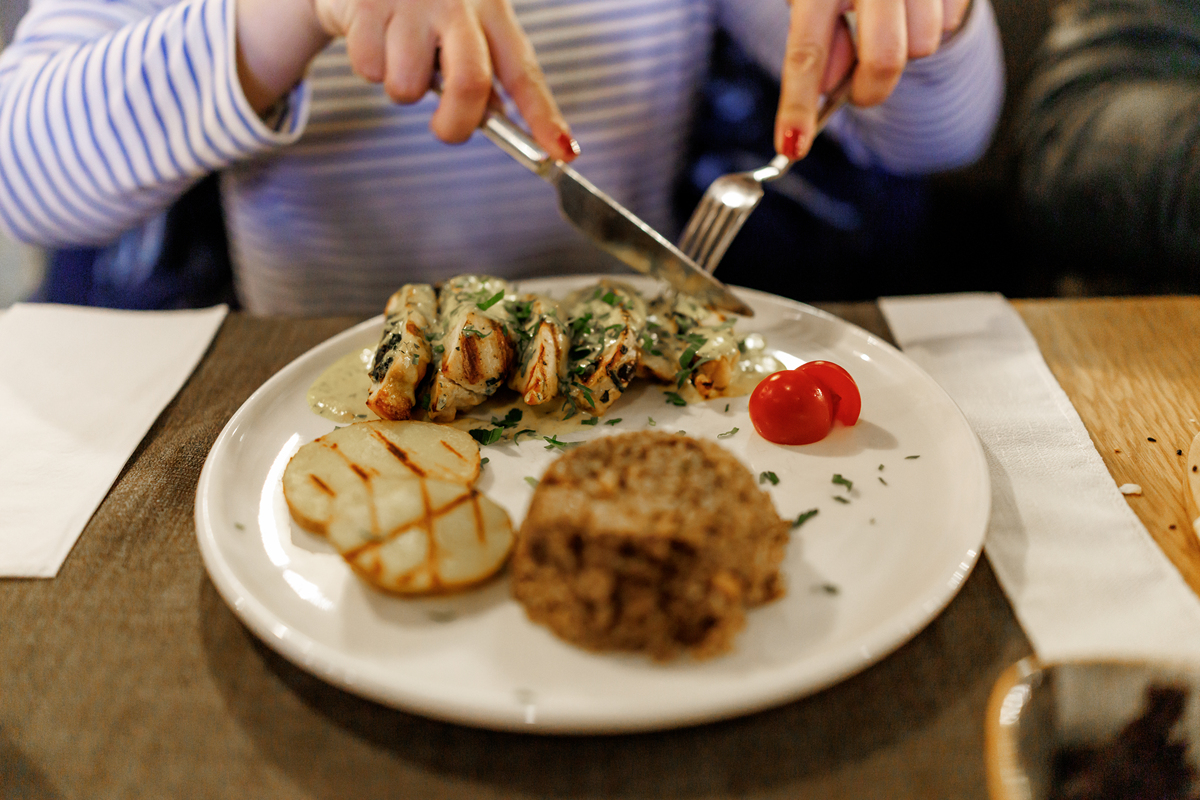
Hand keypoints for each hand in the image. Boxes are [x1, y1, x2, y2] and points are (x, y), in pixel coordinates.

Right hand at [311, 0, 578, 159]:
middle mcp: (457, 1)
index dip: (544, 116)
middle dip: (455, 124)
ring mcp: (412, 1)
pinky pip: (369, 69)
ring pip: (408, 87)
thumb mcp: (464, 24)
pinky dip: (369, 66)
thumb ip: (481, 69)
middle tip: (445, 129)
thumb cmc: (423, 3)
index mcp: (491, 9)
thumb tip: (496, 120)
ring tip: (398, 54)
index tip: (563, 151)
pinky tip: (373, 35)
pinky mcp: (367, 3)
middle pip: (470, 84)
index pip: (523, 72)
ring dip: (401, 87)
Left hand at [774, 0, 970, 159]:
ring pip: (922, 46)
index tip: (792, 147)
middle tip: (857, 92)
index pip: (807, 52)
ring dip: (905, 50)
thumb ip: (818, 40)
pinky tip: (913, 3)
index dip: (797, 105)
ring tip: (888, 20)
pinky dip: (930, 24)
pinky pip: (948, 24)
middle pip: (884, 60)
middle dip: (870, 89)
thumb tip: (829, 88)